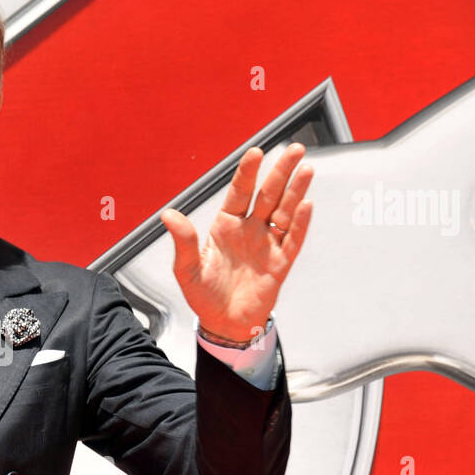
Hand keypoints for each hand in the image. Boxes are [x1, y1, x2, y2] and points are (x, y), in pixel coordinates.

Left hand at [161, 143, 312, 342]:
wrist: (224, 325)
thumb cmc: (204, 296)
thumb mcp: (186, 269)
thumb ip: (182, 241)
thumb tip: (168, 214)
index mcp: (225, 227)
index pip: (239, 193)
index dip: (247, 173)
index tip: (255, 153)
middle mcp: (249, 231)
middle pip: (267, 195)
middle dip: (280, 172)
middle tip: (293, 149)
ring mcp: (266, 245)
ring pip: (284, 212)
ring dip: (295, 191)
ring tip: (306, 169)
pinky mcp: (279, 263)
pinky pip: (292, 240)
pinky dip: (299, 224)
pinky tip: (306, 206)